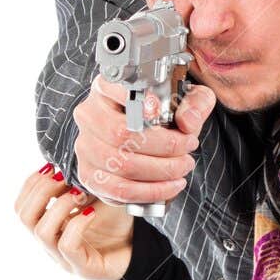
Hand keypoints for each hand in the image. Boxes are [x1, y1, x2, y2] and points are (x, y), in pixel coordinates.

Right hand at [14, 164, 134, 279]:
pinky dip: (77, 224)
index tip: (51, 167)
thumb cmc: (115, 224)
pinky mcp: (82, 268)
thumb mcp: (94, 197)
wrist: (139, 251)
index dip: (32, 184)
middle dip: (41, 190)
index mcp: (48, 226)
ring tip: (79, 194)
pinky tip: (91, 212)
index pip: (21, 206)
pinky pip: (67, 245)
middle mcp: (51, 243)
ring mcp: (64, 258)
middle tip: (63, 178)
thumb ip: (77, 184)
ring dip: (59, 206)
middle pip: (24, 217)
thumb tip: (65, 164)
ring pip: (42, 231)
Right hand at [72, 77, 216, 207]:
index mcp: (106, 88)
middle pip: (121, 134)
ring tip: (183, 166)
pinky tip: (172, 185)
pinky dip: (151, 191)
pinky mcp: (90, 175)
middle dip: (164, 145)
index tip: (160, 110)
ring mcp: (85, 147)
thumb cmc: (162, 116)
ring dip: (161, 170)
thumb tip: (187, 122)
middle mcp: (89, 115)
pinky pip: (120, 190)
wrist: (145, 138)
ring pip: (122, 165)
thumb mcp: (185, 100)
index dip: (137, 101)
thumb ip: (194, 103)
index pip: (115, 89)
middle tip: (187, 147)